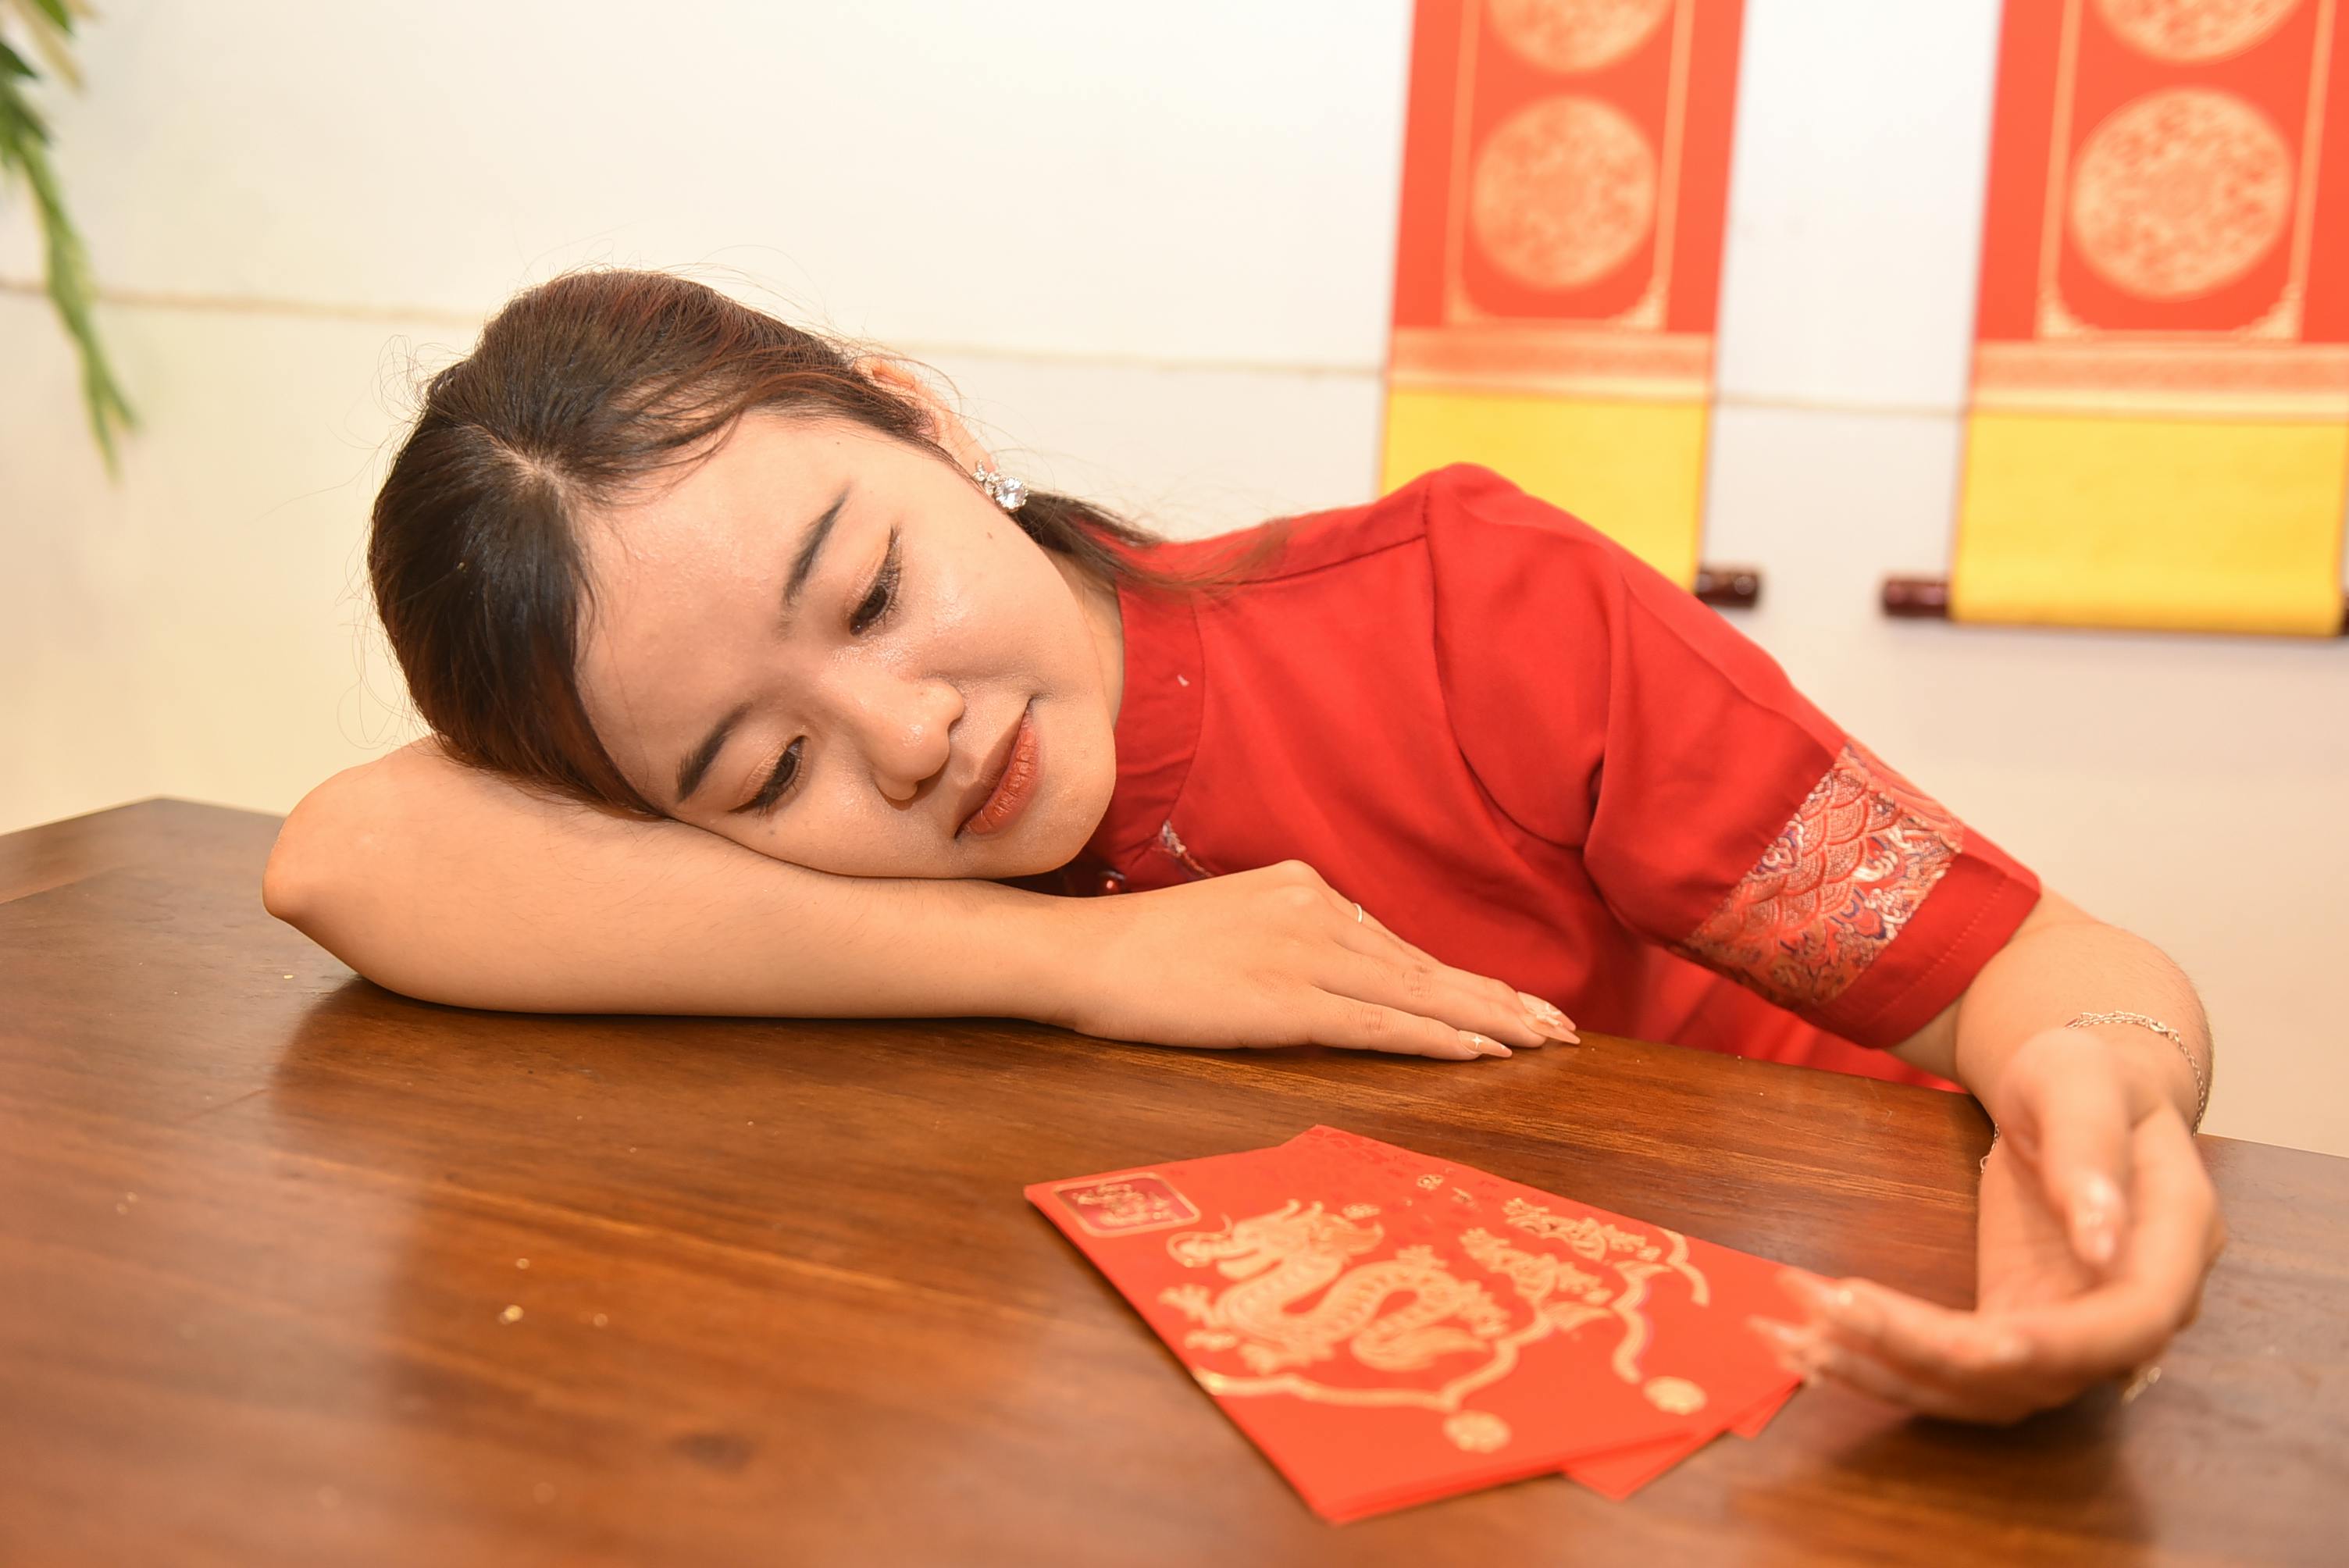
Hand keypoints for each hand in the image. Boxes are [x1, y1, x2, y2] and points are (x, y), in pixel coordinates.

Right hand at [1048, 859, 1578, 1059]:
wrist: (1083, 954)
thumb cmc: (1142, 952)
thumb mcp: (1230, 926)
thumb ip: (1289, 942)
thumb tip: (1339, 973)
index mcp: (1303, 888)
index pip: (1399, 946)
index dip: (1463, 980)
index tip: (1516, 1002)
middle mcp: (1315, 910)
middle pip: (1425, 966)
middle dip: (1499, 1000)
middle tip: (1562, 1028)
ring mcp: (1303, 953)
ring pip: (1417, 993)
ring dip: (1488, 1022)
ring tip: (1542, 1043)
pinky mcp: (1285, 999)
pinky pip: (1378, 1024)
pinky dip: (1435, 1039)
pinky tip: (1479, 1054)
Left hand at [1752, 1028, 2223, 1421]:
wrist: (2069, 1096)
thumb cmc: (2086, 1076)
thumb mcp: (2082, 1082)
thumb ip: (2093, 1152)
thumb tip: (2104, 1240)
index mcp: (2170, 1245)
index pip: (2130, 1322)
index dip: (2058, 1346)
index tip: (1973, 1344)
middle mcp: (2126, 1308)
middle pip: (2036, 1369)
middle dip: (1926, 1353)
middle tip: (1828, 1311)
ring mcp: (2068, 1331)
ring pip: (1982, 1387)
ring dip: (1885, 1370)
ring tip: (1795, 1336)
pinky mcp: (2012, 1328)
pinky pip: (1950, 1369)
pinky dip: (1879, 1364)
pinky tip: (1807, 1346)